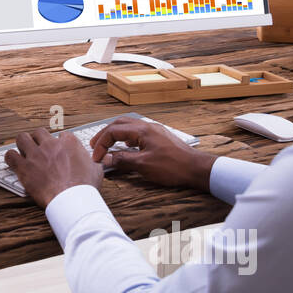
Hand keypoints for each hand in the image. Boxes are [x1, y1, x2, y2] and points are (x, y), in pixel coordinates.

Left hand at [4, 127, 103, 207]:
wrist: (72, 199)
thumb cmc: (84, 187)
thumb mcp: (96, 170)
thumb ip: (94, 161)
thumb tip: (97, 160)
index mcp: (69, 143)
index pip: (61, 135)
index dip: (59, 143)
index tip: (58, 151)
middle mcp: (51, 145)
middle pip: (39, 132)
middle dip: (38, 139)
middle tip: (38, 149)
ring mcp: (36, 154)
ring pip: (22, 138)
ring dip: (22, 144)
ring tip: (24, 151)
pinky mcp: (24, 167)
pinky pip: (10, 155)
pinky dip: (10, 158)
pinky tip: (13, 162)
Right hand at [89, 118, 215, 190]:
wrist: (196, 168)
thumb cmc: (173, 166)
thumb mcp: (144, 165)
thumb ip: (123, 160)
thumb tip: (107, 159)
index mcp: (142, 130)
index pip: (113, 131)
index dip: (101, 143)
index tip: (96, 156)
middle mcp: (148, 127)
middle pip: (120, 123)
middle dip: (105, 134)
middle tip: (96, 146)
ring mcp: (155, 131)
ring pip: (129, 126)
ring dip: (116, 134)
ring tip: (108, 146)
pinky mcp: (160, 138)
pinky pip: (138, 132)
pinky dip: (127, 138)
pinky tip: (127, 147)